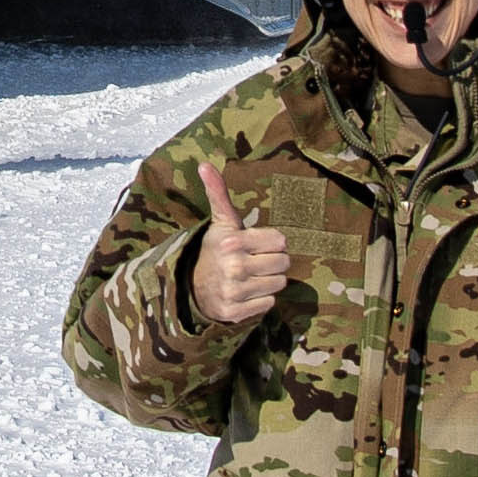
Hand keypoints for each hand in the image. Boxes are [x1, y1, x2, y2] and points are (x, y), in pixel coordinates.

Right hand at [185, 155, 292, 332]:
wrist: (193, 287)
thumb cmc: (216, 250)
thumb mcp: (220, 222)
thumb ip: (218, 193)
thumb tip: (204, 164)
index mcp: (232, 242)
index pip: (281, 241)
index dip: (272, 242)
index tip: (256, 244)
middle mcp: (234, 267)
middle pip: (284, 263)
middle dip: (272, 262)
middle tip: (254, 261)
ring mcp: (234, 291)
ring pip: (279, 284)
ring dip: (268, 281)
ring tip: (250, 276)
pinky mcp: (235, 312)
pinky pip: (269, 303)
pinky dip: (260, 299)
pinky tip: (245, 293)